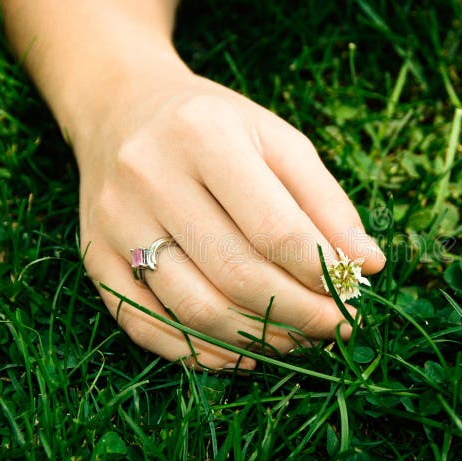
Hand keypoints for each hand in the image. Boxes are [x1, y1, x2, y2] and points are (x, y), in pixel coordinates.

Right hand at [76, 60, 385, 369]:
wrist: (120, 108)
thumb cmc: (213, 125)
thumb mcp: (276, 140)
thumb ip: (325, 200)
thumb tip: (369, 264)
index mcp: (204, 137)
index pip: (274, 229)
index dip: (321, 274)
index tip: (353, 298)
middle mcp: (150, 178)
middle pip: (235, 274)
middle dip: (297, 313)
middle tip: (334, 328)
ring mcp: (114, 222)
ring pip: (192, 308)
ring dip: (255, 339)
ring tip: (295, 341)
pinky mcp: (93, 256)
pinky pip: (144, 324)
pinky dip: (198, 351)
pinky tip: (239, 353)